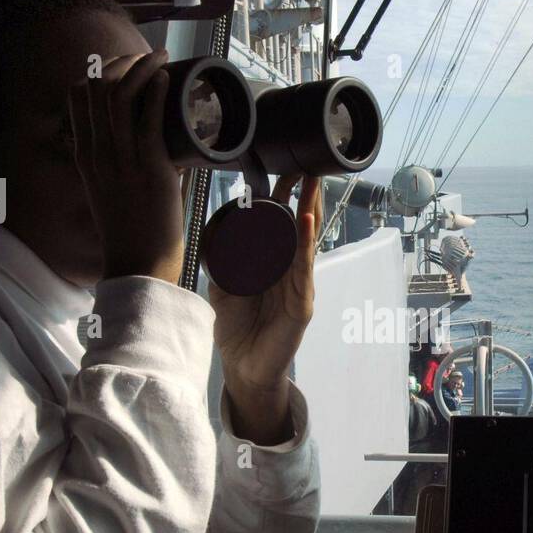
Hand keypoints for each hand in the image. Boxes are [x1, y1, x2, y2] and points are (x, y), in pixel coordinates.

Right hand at [67, 50, 183, 282]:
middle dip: (121, 62)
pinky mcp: (150, 168)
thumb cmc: (130, 231)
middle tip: (144, 56)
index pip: (77, 98)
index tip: (119, 65)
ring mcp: (122, 160)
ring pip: (121, 96)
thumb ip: (119, 167)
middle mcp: (98, 153)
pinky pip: (150, 119)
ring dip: (141, 68)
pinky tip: (166, 77)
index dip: (97, 72)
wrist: (138, 264)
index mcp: (85, 156)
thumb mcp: (109, 191)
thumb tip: (150, 147)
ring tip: (159, 57)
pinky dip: (157, 92)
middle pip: (97, 89)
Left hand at [210, 173, 320, 443]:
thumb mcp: (225, 285)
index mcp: (272, 265)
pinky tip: (306, 222)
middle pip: (300, 226)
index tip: (283, 170)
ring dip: (311, 210)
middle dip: (304, 195)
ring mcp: (299, 286)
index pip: (280, 225)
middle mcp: (289, 271)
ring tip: (313, 183)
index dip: (283, 199)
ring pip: (307, 241)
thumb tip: (218, 227)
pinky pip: (305, 269)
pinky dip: (305, 244)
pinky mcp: (302, 304)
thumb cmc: (237, 328)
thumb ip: (225, 260)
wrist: (244, 367)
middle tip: (307, 165)